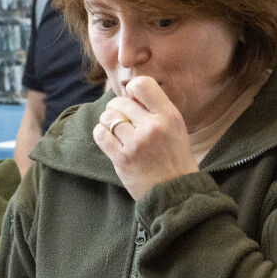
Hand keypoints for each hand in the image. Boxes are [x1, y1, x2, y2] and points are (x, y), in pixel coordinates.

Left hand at [92, 76, 199, 201]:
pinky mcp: (122, 159)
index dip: (132, 90)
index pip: (142, 84)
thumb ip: (155, 109)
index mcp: (170, 116)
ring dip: (107, 122)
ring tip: (115, 131)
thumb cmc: (174, 159)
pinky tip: (108, 139)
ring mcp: (137, 143)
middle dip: (117, 108)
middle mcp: (153, 127)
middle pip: (120, 102)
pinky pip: (101, 135)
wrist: (175, 193)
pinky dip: (101, 133)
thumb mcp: (175, 128)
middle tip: (122, 119)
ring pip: (108, 117)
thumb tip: (128, 92)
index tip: (133, 101)